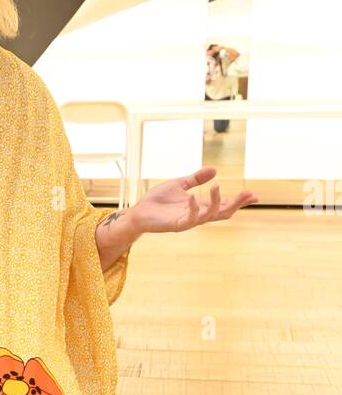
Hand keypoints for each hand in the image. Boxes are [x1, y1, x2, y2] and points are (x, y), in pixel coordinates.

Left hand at [130, 167, 258, 233]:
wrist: (138, 212)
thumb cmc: (157, 201)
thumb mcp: (179, 184)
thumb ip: (196, 178)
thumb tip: (215, 170)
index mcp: (200, 205)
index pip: (224, 204)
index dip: (239, 200)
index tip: (255, 195)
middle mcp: (197, 215)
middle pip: (223, 212)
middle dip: (237, 204)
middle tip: (249, 194)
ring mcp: (188, 221)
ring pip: (209, 216)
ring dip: (215, 202)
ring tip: (216, 187)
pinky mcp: (177, 225)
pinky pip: (189, 219)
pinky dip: (192, 208)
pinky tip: (192, 197)